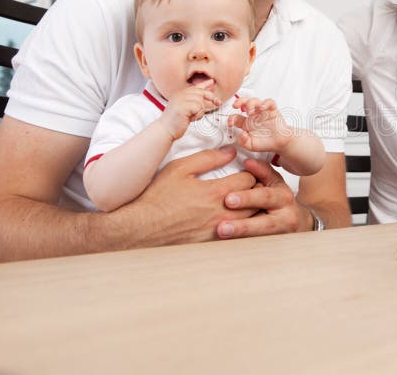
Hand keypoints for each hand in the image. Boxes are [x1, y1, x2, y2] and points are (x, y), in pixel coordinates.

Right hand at [121, 147, 257, 246]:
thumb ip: (208, 158)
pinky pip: (238, 235)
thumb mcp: (180, 169)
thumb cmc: (158, 196)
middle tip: (250, 185)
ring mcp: (220, 231)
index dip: (250, 172)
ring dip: (251, 208)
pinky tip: (233, 218)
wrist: (141, 228)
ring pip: (251, 220)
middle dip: (255, 190)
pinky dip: (241, 225)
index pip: (250, 180)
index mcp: (217, 192)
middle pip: (255, 200)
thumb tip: (230, 152)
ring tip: (244, 201)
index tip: (245, 170)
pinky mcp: (214, 243)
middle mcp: (223, 213)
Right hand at [160, 81, 219, 139]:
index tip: (212, 82)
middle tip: (218, 103)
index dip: (205, 84)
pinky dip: (198, 114)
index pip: (195, 87)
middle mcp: (180, 94)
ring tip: (194, 116)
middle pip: (201, 92)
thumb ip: (195, 102)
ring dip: (201, 111)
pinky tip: (192, 119)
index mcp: (180, 94)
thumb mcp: (187, 109)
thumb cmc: (176, 121)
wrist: (166, 130)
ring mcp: (180, 100)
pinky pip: (198, 107)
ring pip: (200, 101)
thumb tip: (209, 98)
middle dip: (211, 98)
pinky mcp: (182, 107)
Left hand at [216, 158, 309, 238]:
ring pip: (260, 238)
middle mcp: (285, 217)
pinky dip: (241, 245)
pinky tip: (224, 245)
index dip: (247, 198)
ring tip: (222, 235)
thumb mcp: (273, 182)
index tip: (228, 199)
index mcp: (282, 197)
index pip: (265, 196)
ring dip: (240, 237)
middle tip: (222, 226)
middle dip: (242, 225)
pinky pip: (257, 246)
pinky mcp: (272, 245)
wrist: (296, 221)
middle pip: (263, 222)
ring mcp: (279, 234)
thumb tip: (247, 161)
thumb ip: (261, 171)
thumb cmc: (278, 198)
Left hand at [228, 97, 290, 152]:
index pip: (235, 116)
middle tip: (236, 106)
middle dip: (239, 102)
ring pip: (255, 101)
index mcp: (245, 123)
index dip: (231, 118)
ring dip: (251, 103)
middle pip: (244, 103)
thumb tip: (241, 133)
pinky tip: (263, 108)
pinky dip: (266, 103)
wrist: (279, 144)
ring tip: (250, 111)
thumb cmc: (265, 143)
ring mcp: (262, 112)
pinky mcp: (272, 111)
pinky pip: (269, 102)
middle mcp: (253, 116)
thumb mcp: (251, 146)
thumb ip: (243, 141)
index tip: (230, 123)